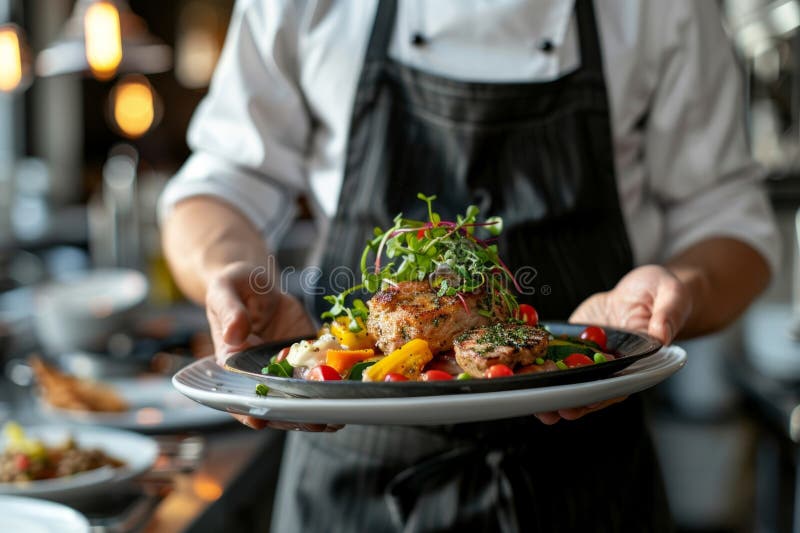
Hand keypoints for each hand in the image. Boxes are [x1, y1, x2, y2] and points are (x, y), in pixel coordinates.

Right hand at [205, 262, 339, 431]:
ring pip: (299, 394)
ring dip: (317, 408)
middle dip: (294, 416)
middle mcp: (260, 371)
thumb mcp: (224, 290)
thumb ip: (229, 311)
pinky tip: (348, 393)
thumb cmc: (234, 285)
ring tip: (337, 417)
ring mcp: (285, 366)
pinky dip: (332, 383)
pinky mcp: (306, 355)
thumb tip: (234, 334)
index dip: (248, 411)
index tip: (261, 422)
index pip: (238, 394)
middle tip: (316, 422)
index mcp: (235, 362)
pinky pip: (318, 372)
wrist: (258, 282)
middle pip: (275, 402)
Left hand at [535, 265, 691, 424]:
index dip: (596, 399)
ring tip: (528, 397)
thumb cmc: (665, 293)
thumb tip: (661, 336)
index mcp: (637, 364)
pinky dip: (539, 360)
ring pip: (569, 377)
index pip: (615, 388)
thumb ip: (667, 316)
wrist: (645, 288)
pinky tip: (520, 366)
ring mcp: (591, 355)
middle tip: (546, 411)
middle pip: (588, 389)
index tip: (578, 406)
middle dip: (566, 401)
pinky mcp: (575, 341)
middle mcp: (611, 365)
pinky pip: (556, 352)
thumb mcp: (671, 297)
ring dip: (549, 388)